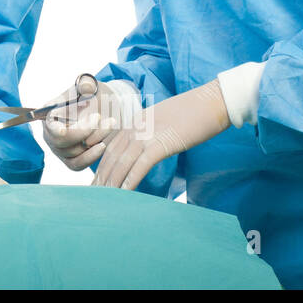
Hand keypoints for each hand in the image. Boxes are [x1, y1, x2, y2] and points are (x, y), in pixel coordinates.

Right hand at [41, 75, 135, 170]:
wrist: (104, 109)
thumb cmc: (93, 95)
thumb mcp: (90, 85)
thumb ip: (86, 84)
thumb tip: (85, 86)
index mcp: (49, 113)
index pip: (49, 125)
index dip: (56, 129)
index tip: (63, 130)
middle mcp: (50, 133)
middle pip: (60, 141)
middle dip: (83, 131)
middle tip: (100, 117)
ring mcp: (59, 148)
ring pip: (73, 152)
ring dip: (95, 138)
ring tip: (110, 123)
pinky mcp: (70, 159)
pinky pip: (77, 164)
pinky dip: (90, 157)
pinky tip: (103, 146)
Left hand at [93, 80, 230, 190]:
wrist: (211, 102)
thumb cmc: (193, 114)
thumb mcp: (165, 123)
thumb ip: (152, 135)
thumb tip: (149, 150)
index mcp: (135, 123)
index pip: (111, 148)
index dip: (102, 168)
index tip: (95, 183)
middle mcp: (135, 128)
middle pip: (111, 157)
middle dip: (101, 179)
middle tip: (91, 197)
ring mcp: (147, 135)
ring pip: (122, 162)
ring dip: (111, 183)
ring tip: (103, 201)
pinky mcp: (161, 143)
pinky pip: (141, 165)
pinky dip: (131, 180)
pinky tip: (124, 194)